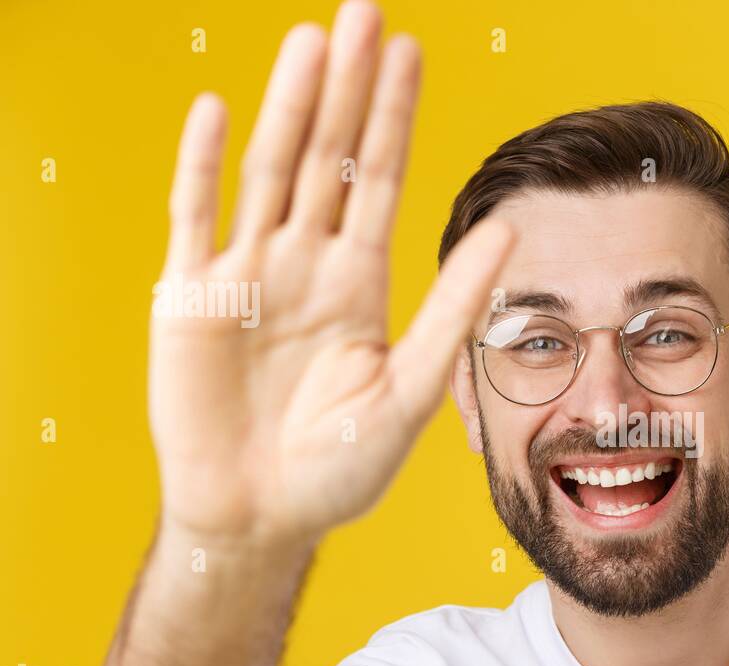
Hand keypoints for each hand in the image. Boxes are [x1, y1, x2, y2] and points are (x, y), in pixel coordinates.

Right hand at [149, 1, 513, 546]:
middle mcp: (305, 265)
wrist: (260, 519)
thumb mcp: (412, 387)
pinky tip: (219, 109)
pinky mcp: (190, 297)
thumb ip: (454, 307)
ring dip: (288, 106)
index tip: (410, 52)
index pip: (378, 180)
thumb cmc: (338, 467)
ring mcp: (246, 275)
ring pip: (270, 172)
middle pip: (326, 157)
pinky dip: (204, 166)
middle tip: (365, 13)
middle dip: (347, 88)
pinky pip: (195, 218)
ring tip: (312, 40)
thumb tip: (507, 232)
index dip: (393, 117)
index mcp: (358, 283)